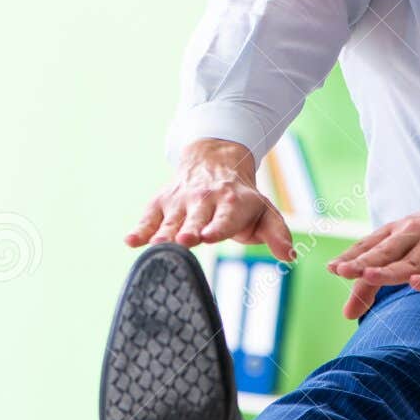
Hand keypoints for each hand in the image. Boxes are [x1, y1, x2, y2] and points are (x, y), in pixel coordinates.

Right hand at [125, 138, 296, 261]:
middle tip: (185, 240)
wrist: (214, 163)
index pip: (224, 219)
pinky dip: (140, 229)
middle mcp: (204, 200)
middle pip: (195, 219)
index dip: (217, 227)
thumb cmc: (242, 200)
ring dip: (163, 232)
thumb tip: (288, 255)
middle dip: (189, 230)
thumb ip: (277, 234)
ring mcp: (180, 202)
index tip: (208, 236)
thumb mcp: (265, 211)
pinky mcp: (161, 204)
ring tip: (156, 244)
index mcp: (231, 204)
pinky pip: (148, 217)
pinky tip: (130, 241)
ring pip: (170, 220)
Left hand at [326, 161, 419, 318]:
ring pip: (412, 261)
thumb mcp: (404, 248)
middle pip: (386, 251)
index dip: (351, 256)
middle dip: (363, 261)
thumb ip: (374, 281)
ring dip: (390, 269)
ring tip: (368, 275)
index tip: (331, 268)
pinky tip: (416, 285)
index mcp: (397, 232)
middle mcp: (415, 234)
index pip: (371, 245)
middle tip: (342, 271)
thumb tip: (346, 313)